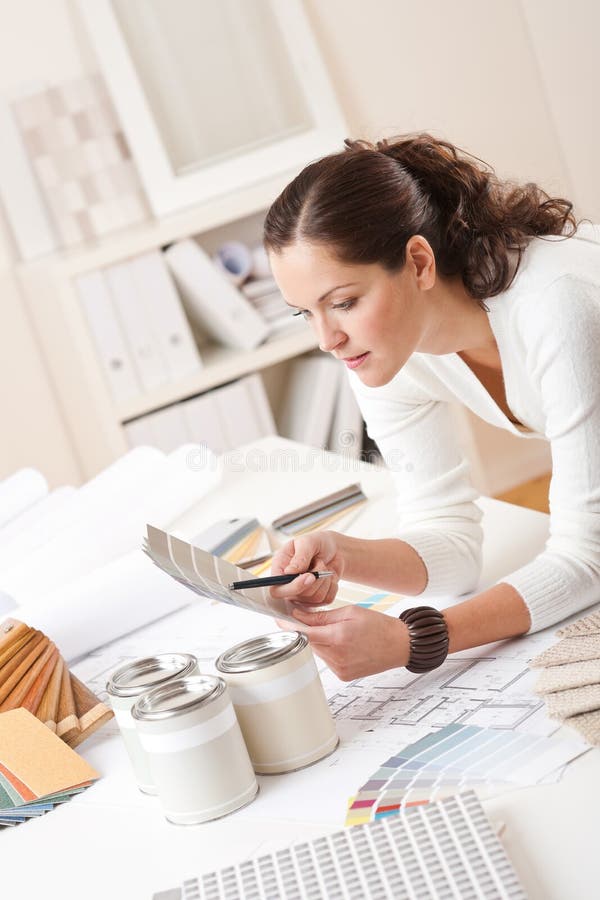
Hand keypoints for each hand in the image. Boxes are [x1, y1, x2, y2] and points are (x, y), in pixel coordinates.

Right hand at [269, 531, 344, 606]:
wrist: (334, 550)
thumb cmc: (317, 543)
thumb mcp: (308, 542)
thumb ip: (300, 556)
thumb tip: (289, 572)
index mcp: (279, 570)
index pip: (277, 590)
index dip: (293, 587)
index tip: (310, 576)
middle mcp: (288, 585)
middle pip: (298, 596)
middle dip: (315, 579)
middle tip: (320, 562)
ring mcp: (302, 595)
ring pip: (314, 598)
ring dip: (324, 580)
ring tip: (322, 566)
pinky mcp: (317, 600)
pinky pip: (326, 600)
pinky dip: (332, 586)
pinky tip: (329, 576)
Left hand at [286, 604, 409, 680]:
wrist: (400, 645)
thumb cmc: (379, 626)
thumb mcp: (350, 612)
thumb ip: (323, 615)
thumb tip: (300, 615)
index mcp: (339, 637)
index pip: (304, 633)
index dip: (290, 626)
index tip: (280, 619)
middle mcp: (338, 656)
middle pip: (309, 642)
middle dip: (306, 630)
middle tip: (306, 618)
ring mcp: (340, 668)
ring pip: (317, 651)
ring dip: (317, 640)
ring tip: (332, 630)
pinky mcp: (343, 675)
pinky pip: (326, 660)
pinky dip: (327, 650)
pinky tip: (340, 643)